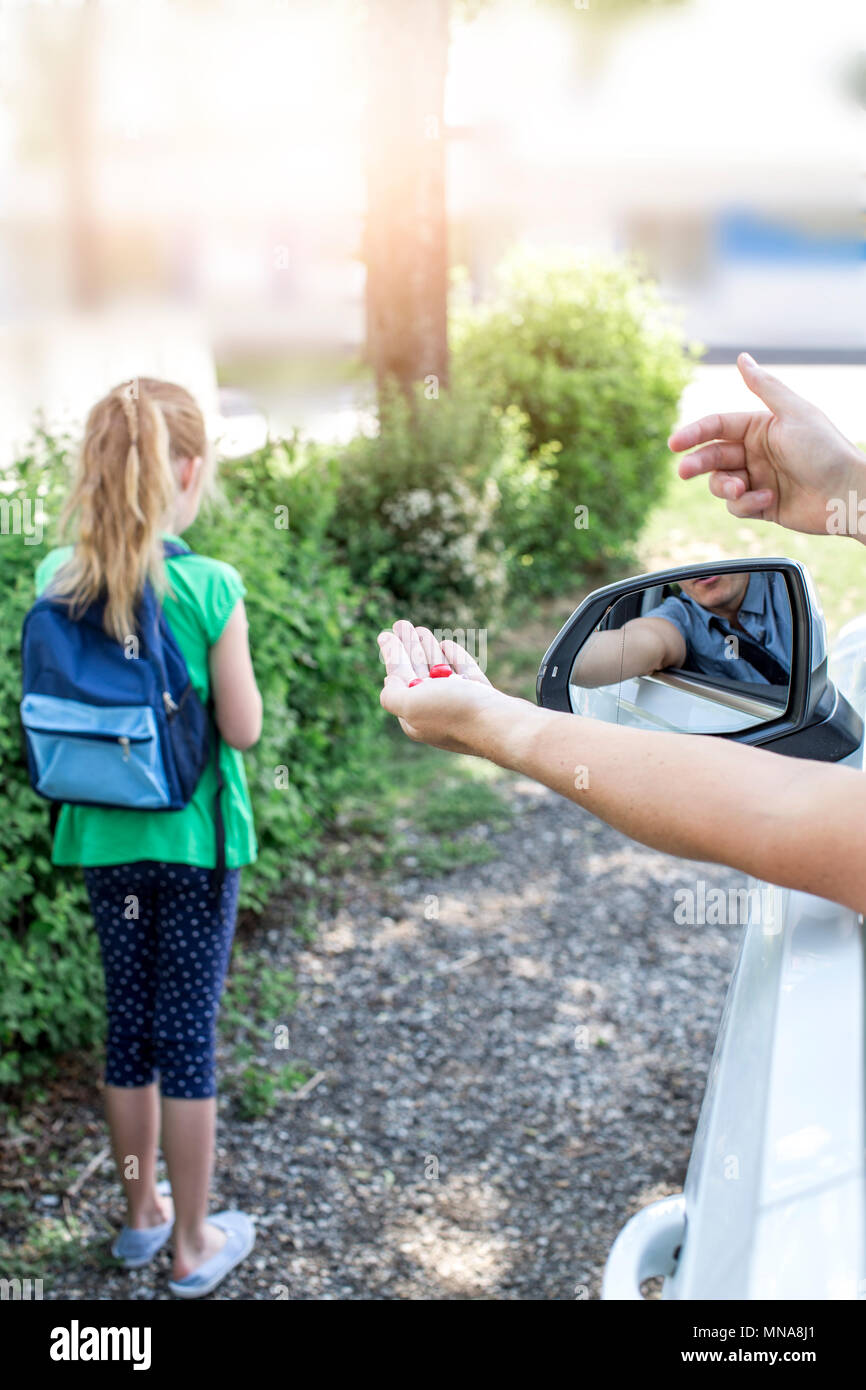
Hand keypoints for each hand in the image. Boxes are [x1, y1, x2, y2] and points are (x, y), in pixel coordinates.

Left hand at [376, 620, 512, 754]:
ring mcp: (461, 706)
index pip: (398, 681)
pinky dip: (454, 659)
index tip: (385, 635)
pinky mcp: (482, 698)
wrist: (504, 725)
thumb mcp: (412, 705)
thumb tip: (390, 682)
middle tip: (400, 623)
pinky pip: (464, 675)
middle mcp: (436, 713)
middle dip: (407, 648)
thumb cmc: (457, 714)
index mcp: (415, 717)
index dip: (391, 656)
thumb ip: (393, 695)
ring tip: (419, 629)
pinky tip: (447, 645)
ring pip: (439, 672)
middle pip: (416, 674)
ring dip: (427, 649)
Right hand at [669, 353, 865, 537]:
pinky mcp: (762, 504)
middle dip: (697, 464)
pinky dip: (746, 503)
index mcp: (760, 427)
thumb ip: (764, 386)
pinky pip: (737, 505)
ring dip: (725, 487)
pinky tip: (767, 499)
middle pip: (712, 456)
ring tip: (742, 489)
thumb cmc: (825, 450)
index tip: (675, 444)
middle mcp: (756, 451)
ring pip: (720, 484)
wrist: (846, 493)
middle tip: (684, 471)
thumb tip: (742, 357)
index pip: (717, 426)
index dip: (694, 433)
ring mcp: (757, 478)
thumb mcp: (793, 413)